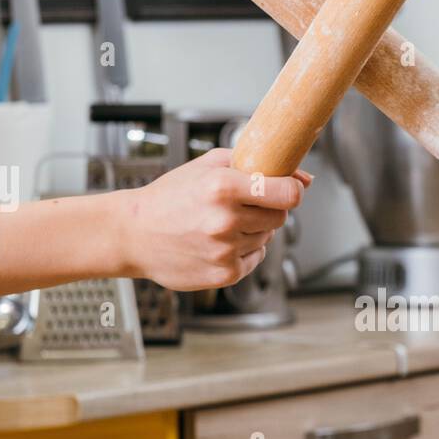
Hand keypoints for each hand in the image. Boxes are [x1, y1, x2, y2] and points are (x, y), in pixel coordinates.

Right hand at [115, 148, 309, 290]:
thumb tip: (304, 179)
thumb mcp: (208, 166)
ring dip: (253, 230)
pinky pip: (254, 259)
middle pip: (280, 217)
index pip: (288, 194)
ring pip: (266, 238)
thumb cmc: (170, 197)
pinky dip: (243, 251)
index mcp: (222, 187)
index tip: (288, 189)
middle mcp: (225, 220)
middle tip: (243, 206)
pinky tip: (217, 243)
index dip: (292, 190)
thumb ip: (256, 164)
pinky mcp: (224, 274)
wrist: (134, 234)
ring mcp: (225, 250)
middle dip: (269, 209)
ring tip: (221, 224)